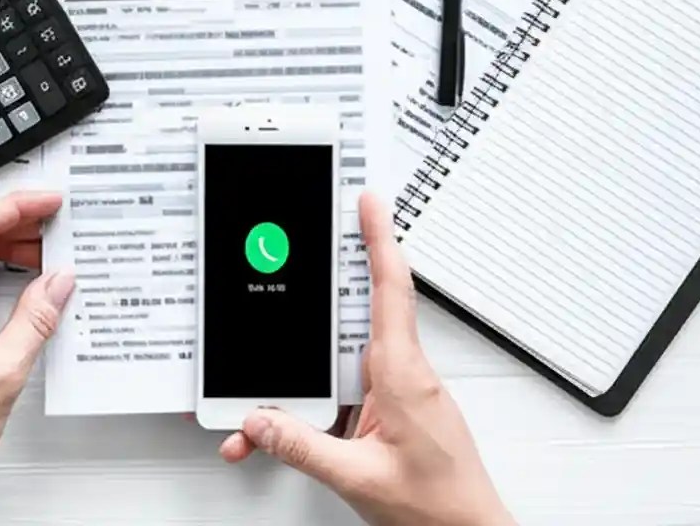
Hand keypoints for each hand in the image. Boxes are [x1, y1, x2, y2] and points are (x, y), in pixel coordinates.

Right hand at [219, 193, 514, 525]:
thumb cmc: (439, 508)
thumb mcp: (357, 478)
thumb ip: (302, 446)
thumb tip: (260, 420)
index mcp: (404, 376)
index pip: (390, 291)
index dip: (378, 241)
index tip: (369, 203)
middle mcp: (405, 376)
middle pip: (359, 315)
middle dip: (324, 290)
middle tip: (306, 246)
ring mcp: (401, 393)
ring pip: (345, 360)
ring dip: (309, 369)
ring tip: (271, 381)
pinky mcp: (395, 413)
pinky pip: (350, 392)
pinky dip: (317, 404)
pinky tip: (292, 423)